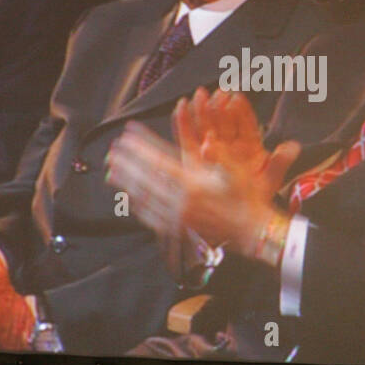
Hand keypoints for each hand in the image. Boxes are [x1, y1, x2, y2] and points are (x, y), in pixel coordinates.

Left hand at [106, 118, 294, 257]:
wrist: (252, 231)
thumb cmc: (247, 198)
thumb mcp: (238, 172)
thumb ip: (219, 155)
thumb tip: (205, 142)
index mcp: (194, 185)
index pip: (159, 161)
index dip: (141, 146)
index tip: (127, 134)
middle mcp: (182, 203)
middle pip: (146, 179)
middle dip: (127, 162)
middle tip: (112, 149)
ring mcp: (178, 218)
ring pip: (144, 198)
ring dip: (126, 183)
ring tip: (112, 170)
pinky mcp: (178, 229)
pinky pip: (150, 216)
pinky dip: (137, 205)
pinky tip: (129, 197)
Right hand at [173, 87, 299, 202]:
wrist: (240, 217)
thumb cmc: (256, 197)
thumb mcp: (270, 179)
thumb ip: (280, 162)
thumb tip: (293, 147)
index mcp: (250, 147)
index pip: (246, 124)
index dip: (241, 111)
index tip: (236, 97)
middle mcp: (232, 146)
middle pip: (225, 122)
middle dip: (219, 107)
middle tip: (215, 93)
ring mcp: (215, 150)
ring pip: (207, 127)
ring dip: (202, 111)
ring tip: (198, 96)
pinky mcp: (198, 158)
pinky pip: (190, 139)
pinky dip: (184, 124)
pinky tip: (181, 110)